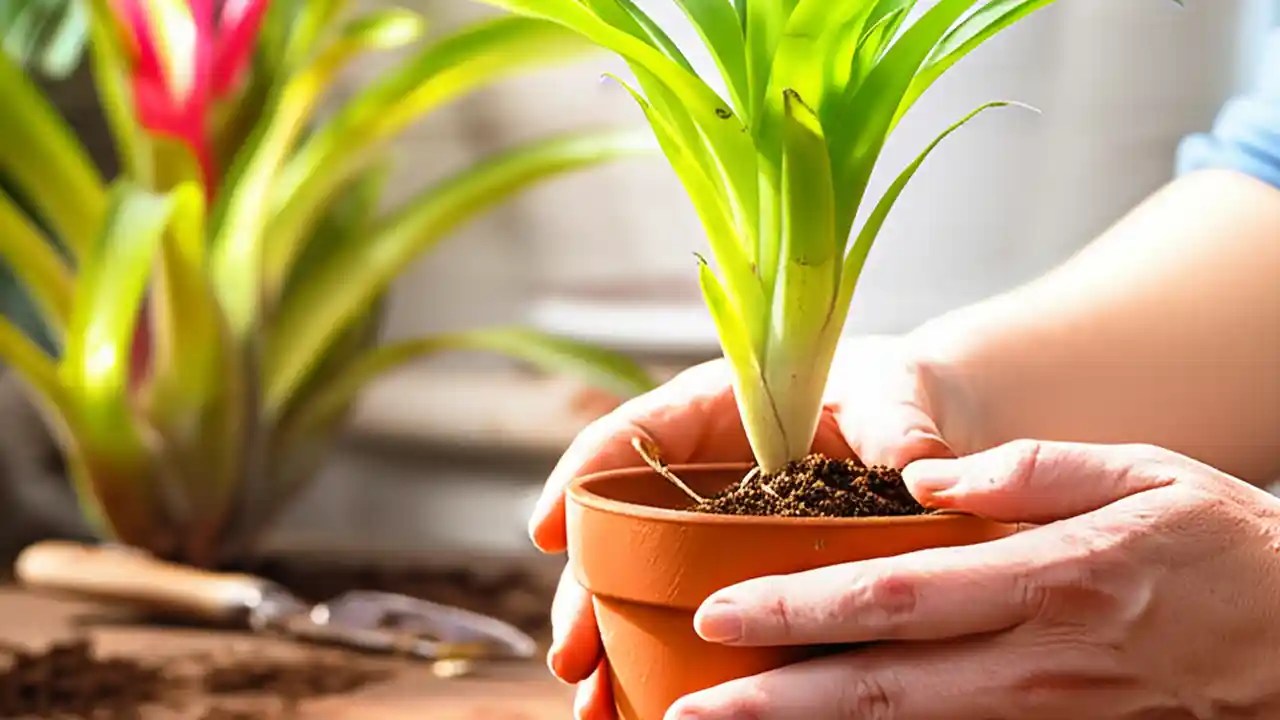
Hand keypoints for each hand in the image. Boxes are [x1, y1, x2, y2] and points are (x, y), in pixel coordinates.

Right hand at [530, 336, 956, 718]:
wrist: (917, 423)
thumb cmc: (891, 393)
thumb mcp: (894, 398)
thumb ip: (900, 428)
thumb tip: (923, 470)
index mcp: (716, 408)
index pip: (630, 433)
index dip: (579, 478)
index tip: (544, 529)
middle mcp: (697, 471)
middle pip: (619, 529)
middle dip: (585, 594)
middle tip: (570, 656)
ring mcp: (709, 524)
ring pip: (639, 579)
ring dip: (610, 639)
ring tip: (592, 700)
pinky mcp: (735, 567)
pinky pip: (686, 606)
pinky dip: (658, 653)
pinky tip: (643, 699)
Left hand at [669, 440, 1279, 718]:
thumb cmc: (1218, 541)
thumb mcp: (1140, 473)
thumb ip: (1026, 471)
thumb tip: (922, 473)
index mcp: (1045, 578)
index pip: (894, 596)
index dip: (800, 609)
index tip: (720, 612)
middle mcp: (1034, 662)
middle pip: (880, 690)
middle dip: (773, 705)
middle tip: (685, 710)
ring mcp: (1046, 719)